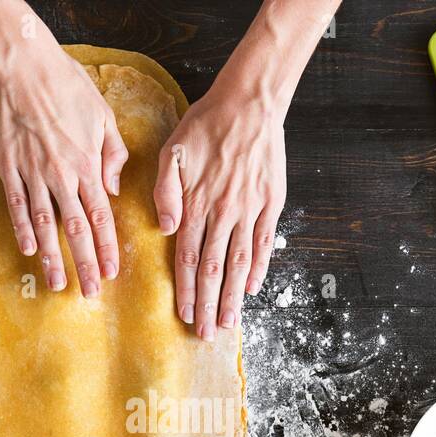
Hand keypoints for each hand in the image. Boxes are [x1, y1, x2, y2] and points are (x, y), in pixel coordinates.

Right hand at [0, 49, 128, 296]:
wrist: (25, 67)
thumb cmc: (68, 86)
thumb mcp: (104, 116)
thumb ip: (113, 154)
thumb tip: (113, 188)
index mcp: (88, 165)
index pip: (101, 217)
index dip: (107, 248)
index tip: (112, 272)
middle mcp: (62, 176)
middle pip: (76, 230)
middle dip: (85, 265)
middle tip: (90, 293)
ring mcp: (32, 173)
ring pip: (45, 225)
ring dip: (52, 258)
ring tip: (57, 284)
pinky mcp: (8, 166)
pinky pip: (16, 204)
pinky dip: (22, 229)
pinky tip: (28, 250)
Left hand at [154, 87, 286, 338]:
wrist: (251, 102)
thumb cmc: (206, 124)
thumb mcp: (172, 150)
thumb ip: (165, 191)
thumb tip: (165, 229)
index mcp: (195, 204)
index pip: (187, 258)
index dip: (185, 291)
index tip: (184, 316)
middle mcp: (222, 213)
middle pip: (212, 269)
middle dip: (207, 305)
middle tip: (205, 334)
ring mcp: (249, 210)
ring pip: (238, 262)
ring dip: (232, 296)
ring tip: (228, 324)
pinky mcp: (271, 203)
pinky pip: (264, 243)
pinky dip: (258, 268)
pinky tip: (251, 289)